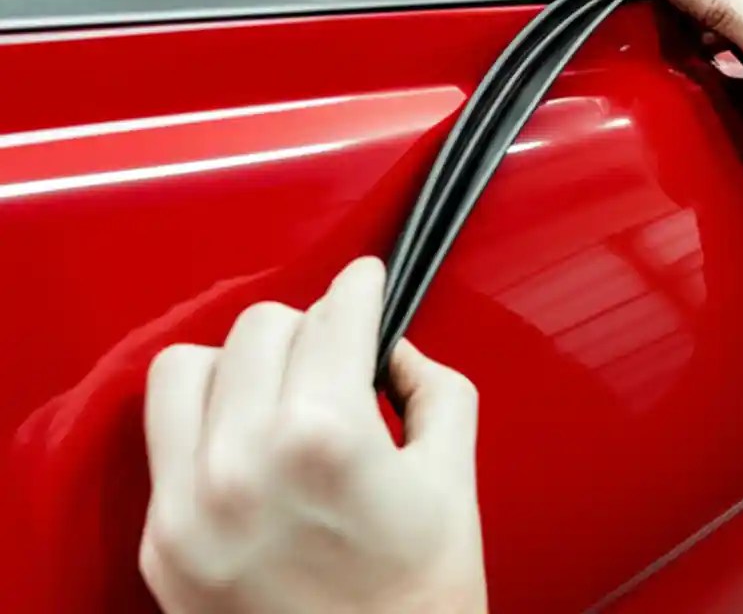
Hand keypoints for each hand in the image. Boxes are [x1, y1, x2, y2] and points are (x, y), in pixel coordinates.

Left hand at [141, 258, 485, 613]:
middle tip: (342, 354)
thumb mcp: (455, 478)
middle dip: (314, 328)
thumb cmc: (424, 599)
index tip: (369, 282)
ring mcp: (192, 505)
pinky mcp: (164, 541)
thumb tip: (393, 348)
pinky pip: (164, 437)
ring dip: (244, 363)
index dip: (363, 287)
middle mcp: (245, 463)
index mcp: (328, 440)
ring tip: (282, 390)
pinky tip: (249, 438)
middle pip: (264, 327)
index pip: (336, 316)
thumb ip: (433, 389)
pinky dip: (207, 420)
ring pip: (188, 366)